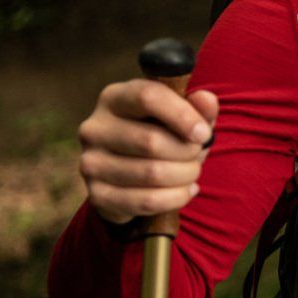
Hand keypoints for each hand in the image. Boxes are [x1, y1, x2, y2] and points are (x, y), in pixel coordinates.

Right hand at [77, 81, 219, 226]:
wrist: (134, 174)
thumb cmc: (164, 134)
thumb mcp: (183, 116)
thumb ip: (198, 106)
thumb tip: (206, 99)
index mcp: (115, 98)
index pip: (147, 97)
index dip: (182, 115)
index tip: (203, 133)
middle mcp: (95, 128)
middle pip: (151, 141)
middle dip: (187, 152)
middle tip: (197, 154)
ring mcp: (91, 163)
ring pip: (152, 173)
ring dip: (185, 175)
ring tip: (191, 172)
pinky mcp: (97, 194)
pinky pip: (147, 200)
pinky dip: (176, 197)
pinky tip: (187, 190)